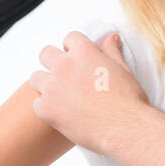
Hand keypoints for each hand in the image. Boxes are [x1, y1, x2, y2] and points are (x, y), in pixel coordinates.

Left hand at [30, 30, 148, 155]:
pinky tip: (62, 115)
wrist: (126, 128)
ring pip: (36, 78)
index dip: (73, 48)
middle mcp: (64, 65)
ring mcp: (53, 87)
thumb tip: (111, 37)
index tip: (76, 58)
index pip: (70, 38)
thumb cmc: (129, 100)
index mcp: (84, 52)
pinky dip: (47, 109)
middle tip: (65, 77)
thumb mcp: (124, 70)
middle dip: (53, 62)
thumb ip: (112, 51)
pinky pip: (37, 104)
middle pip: (46, 53)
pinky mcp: (46, 108)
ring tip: (60, 97)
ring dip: (46, 85)